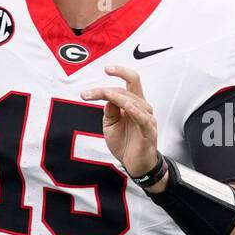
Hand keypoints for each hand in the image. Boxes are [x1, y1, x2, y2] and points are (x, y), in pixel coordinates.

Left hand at [81, 65, 160, 181]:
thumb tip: (108, 97)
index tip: (105, 69)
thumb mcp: (110, 125)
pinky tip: (126, 107)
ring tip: (102, 95)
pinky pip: (143, 119)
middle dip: (104, 90)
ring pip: (133, 101)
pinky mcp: (149, 132)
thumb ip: (109, 111)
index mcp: (134, 104)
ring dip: (116, 97)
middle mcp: (143, 108)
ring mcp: (147, 120)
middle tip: (86, 95)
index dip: (120, 71)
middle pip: (126, 90)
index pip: (131, 81)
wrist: (135, 165)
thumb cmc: (125, 143)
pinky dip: (135, 111)